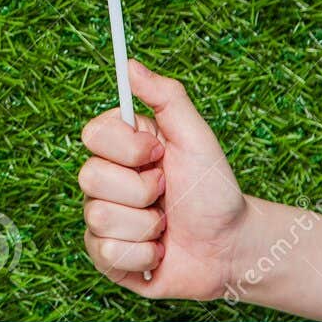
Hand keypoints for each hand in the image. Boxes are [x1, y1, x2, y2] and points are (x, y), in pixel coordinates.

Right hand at [78, 60, 249, 299]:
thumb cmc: (214, 190)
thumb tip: (130, 64)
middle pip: (90, 177)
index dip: (127, 148)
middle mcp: (105, 181)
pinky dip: (144, 255)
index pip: (92, 135)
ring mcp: (102, 219)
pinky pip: (108, 253)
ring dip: (147, 225)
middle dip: (142, 190)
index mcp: (120, 148)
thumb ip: (165, 96)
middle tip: (166, 193)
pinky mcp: (107, 257)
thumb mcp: (195, 137)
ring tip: (166, 226)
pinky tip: (159, 252)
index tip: (159, 154)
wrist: (231, 248)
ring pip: (100, 217)